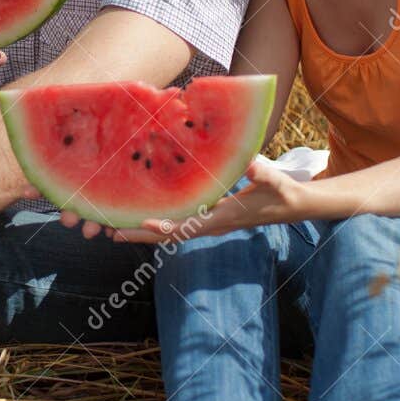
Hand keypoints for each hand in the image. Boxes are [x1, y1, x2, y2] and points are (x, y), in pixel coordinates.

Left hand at [55, 156, 313, 243]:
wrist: (290, 205)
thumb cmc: (281, 192)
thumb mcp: (273, 180)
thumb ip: (262, 172)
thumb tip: (250, 164)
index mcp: (221, 218)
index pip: (189, 227)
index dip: (166, 228)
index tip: (144, 224)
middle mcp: (209, 224)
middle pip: (170, 235)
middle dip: (141, 236)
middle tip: (110, 234)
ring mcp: (207, 223)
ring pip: (170, 232)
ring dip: (143, 232)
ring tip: (113, 229)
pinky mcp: (207, 217)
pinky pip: (177, 223)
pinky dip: (157, 222)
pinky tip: (140, 216)